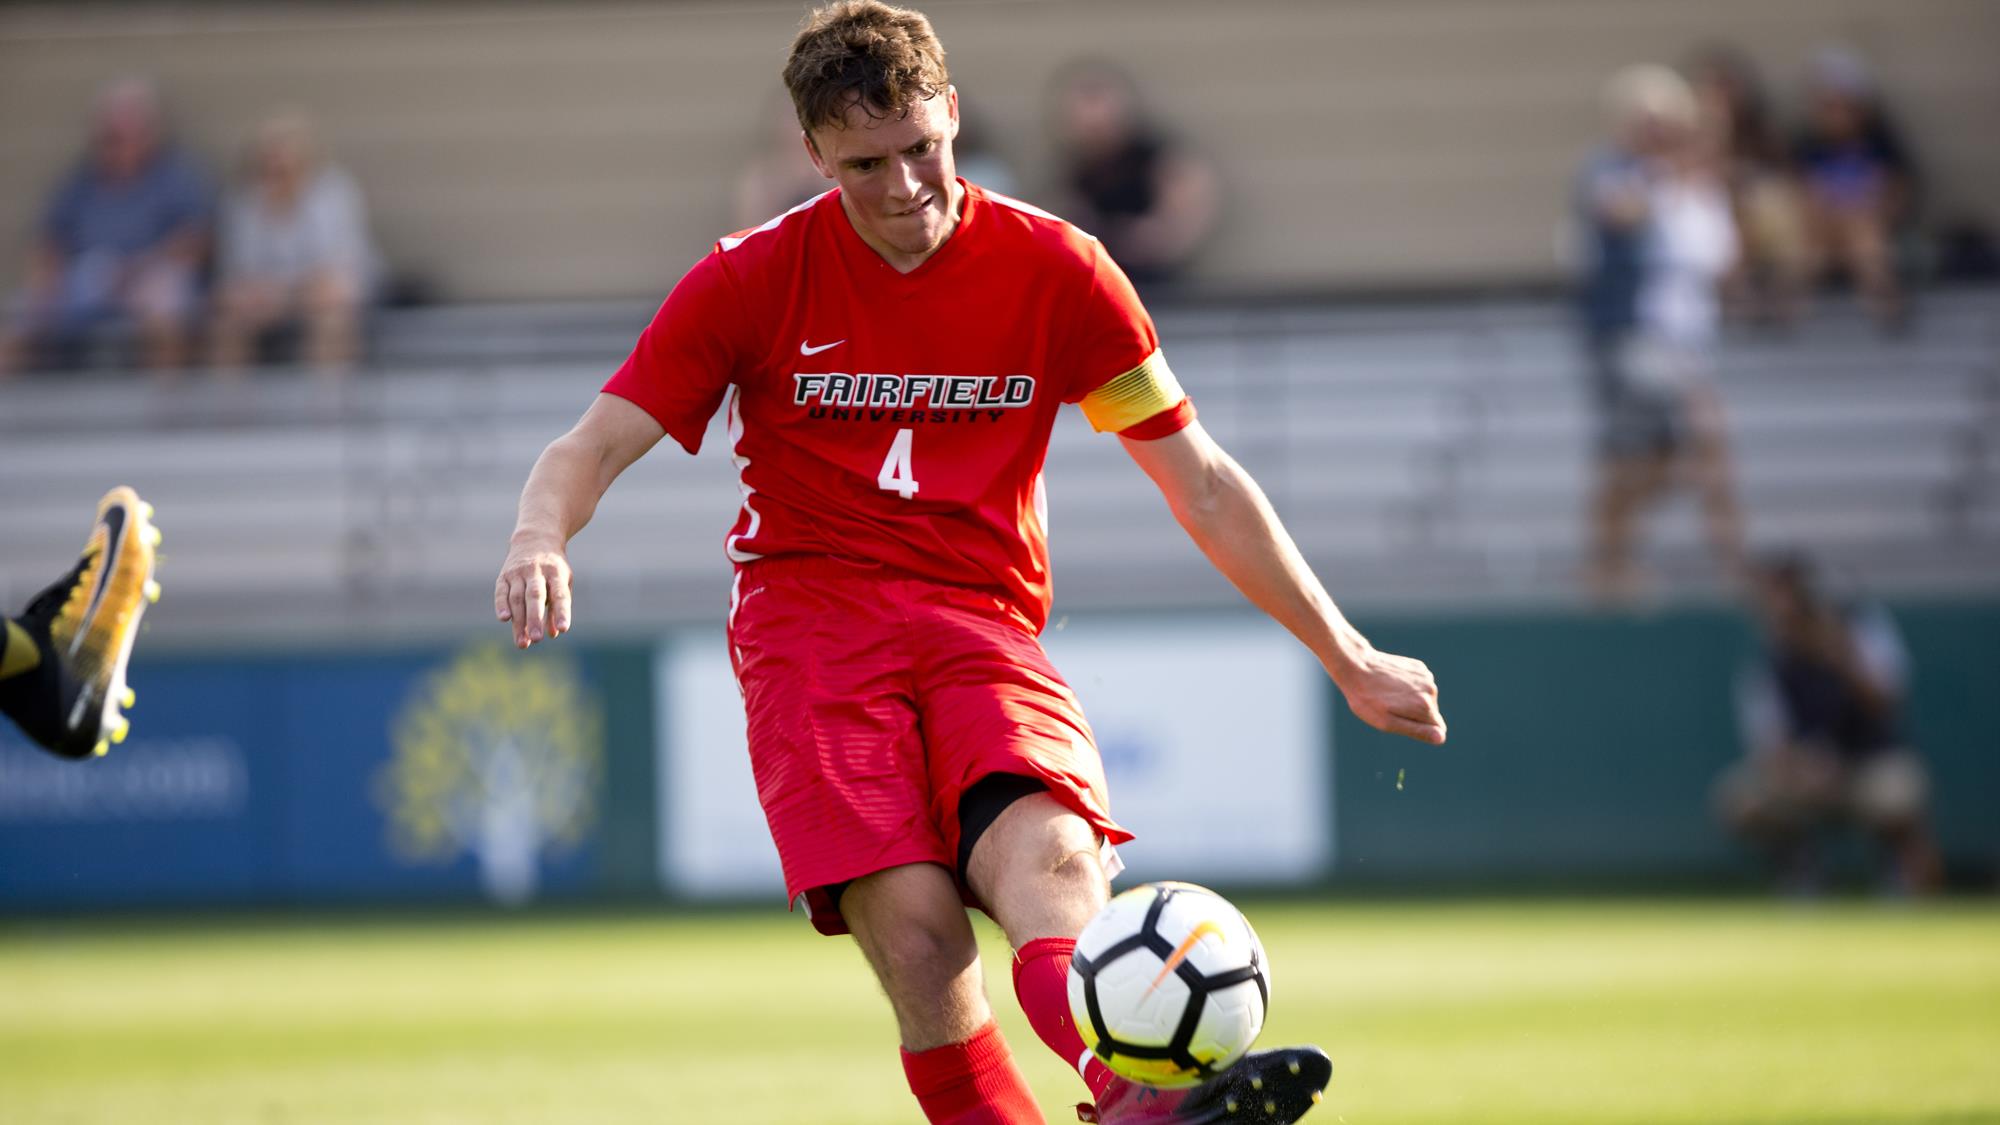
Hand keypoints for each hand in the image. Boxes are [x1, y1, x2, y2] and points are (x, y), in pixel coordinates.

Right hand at [494, 536, 572, 648]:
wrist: (535, 539)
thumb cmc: (553, 570)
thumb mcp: (563, 583)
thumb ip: (559, 607)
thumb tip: (554, 633)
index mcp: (556, 573)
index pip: (560, 594)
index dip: (562, 612)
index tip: (564, 629)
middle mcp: (537, 571)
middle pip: (535, 596)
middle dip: (535, 618)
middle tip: (536, 639)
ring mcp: (518, 572)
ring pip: (517, 597)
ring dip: (519, 621)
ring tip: (522, 643)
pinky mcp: (504, 575)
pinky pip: (502, 591)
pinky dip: (502, 605)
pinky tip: (504, 619)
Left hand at [1331, 647, 1445, 744]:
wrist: (1357, 665)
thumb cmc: (1367, 699)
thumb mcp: (1387, 723)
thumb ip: (1417, 731)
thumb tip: (1441, 738)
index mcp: (1425, 707)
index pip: (1438, 730)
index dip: (1420, 731)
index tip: (1400, 722)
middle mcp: (1431, 690)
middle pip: (1431, 714)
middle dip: (1414, 715)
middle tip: (1390, 708)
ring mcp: (1426, 676)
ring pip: (1426, 699)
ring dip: (1411, 700)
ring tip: (1389, 695)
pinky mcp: (1420, 667)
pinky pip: (1420, 685)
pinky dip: (1409, 687)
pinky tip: (1392, 683)